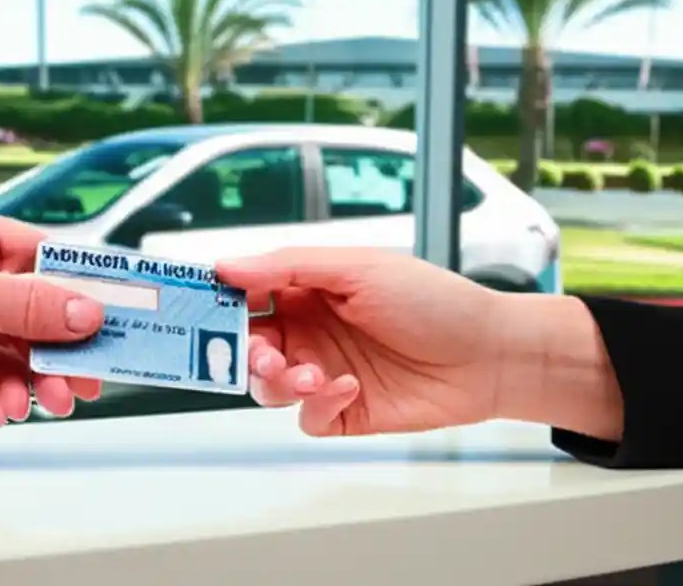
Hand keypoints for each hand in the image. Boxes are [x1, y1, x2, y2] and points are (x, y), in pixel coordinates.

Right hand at [217, 248, 618, 438]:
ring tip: (310, 372)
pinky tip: (346, 386)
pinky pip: (305, 417)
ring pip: (267, 385)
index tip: (193, 306)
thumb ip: (288, 266)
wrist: (488, 355)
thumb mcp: (358, 269)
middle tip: (260, 350)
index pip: (246, 292)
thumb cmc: (434, 301)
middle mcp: (310, 329)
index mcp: (308, 288)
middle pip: (246, 344)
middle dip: (243, 350)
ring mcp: (324, 371)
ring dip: (278, 379)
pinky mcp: (343, 411)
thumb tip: (227, 265)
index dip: (217, 299)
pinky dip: (316, 403)